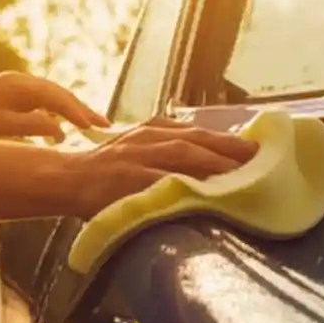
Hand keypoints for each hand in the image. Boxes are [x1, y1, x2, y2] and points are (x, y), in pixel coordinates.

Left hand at [0, 71, 109, 139]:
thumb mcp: (0, 127)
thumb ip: (32, 126)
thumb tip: (61, 130)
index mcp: (21, 87)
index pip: (59, 99)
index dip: (78, 113)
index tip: (95, 128)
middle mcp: (24, 82)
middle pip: (62, 95)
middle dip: (84, 110)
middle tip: (107, 125)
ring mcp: (20, 86)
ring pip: (56, 97)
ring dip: (75, 111)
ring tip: (94, 125)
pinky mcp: (16, 94)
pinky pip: (46, 102)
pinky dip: (60, 112)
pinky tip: (66, 125)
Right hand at [60, 118, 259, 218]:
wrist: (65, 179)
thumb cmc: (111, 170)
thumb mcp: (143, 152)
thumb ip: (174, 154)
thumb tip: (220, 165)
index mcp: (155, 130)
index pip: (198, 131)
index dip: (229, 139)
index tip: (258, 148)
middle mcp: (148, 138)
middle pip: (196, 139)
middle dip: (229, 147)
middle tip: (259, 158)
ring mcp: (136, 158)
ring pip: (181, 154)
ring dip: (213, 161)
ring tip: (241, 173)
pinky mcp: (125, 180)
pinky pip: (158, 181)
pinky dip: (181, 185)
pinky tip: (203, 192)